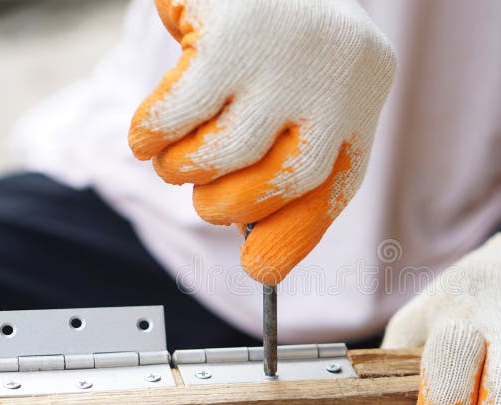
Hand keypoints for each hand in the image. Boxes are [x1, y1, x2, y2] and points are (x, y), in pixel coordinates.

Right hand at [128, 0, 394, 283]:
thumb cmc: (282, 39)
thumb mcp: (306, 95)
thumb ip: (290, 166)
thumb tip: (262, 266)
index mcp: (354, 100)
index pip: (333, 186)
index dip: (295, 235)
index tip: (259, 270)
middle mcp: (327, 83)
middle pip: (281, 181)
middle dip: (226, 205)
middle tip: (201, 195)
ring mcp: (278, 60)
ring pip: (225, 153)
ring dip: (185, 171)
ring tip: (172, 160)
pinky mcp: (225, 37)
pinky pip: (177, 115)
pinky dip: (153, 137)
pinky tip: (147, 137)